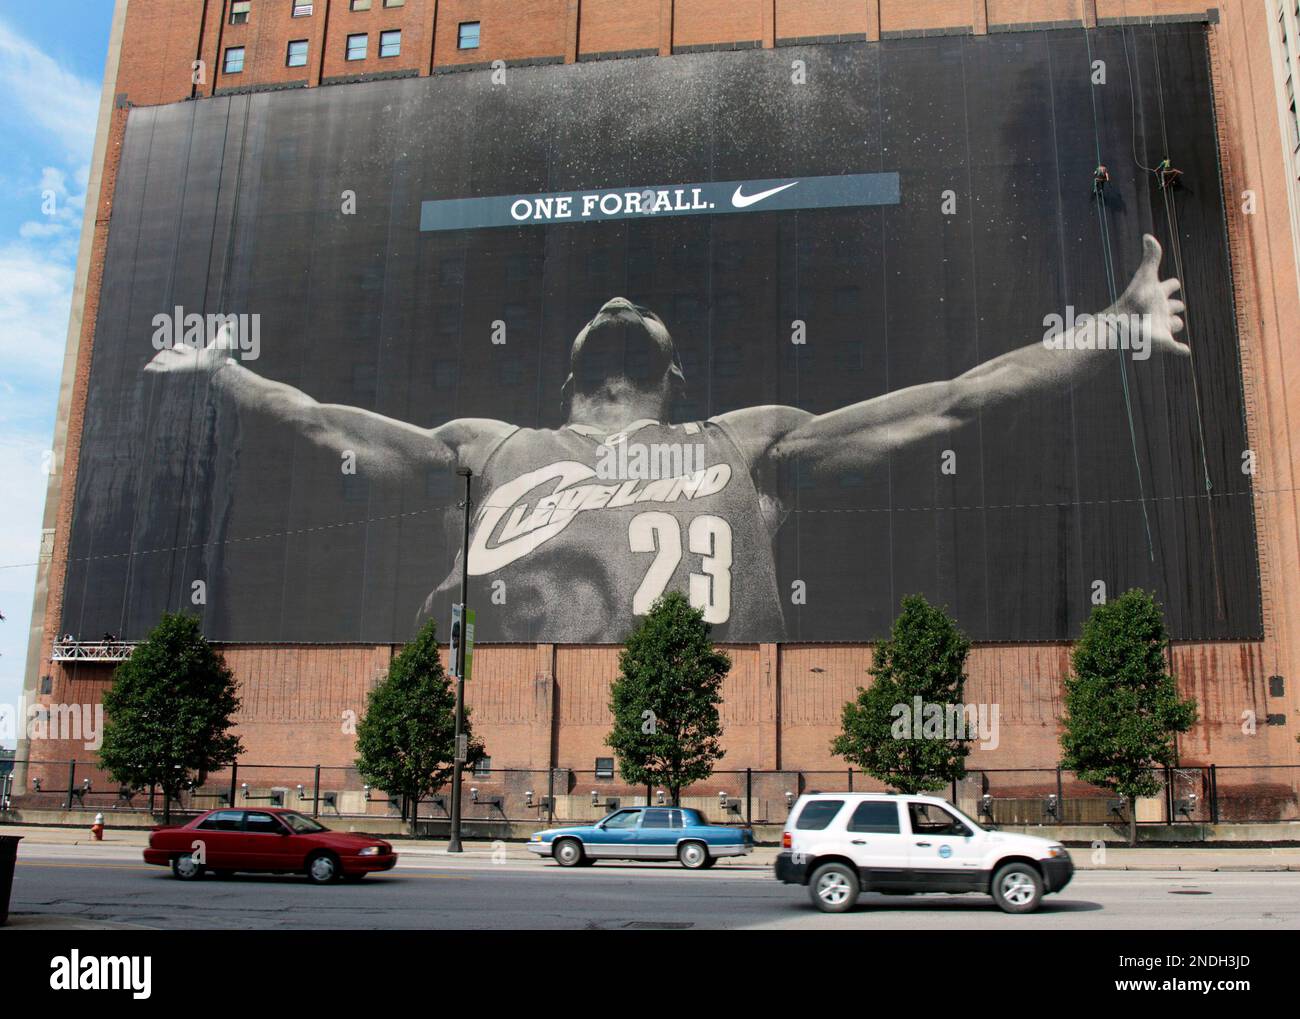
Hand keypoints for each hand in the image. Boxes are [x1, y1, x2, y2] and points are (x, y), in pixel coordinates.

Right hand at [144, 324, 238, 376]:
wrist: (216, 363)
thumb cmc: (221, 353)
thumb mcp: (224, 338)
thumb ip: (227, 329)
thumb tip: (233, 321)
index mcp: (196, 354)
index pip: (185, 350)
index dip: (181, 348)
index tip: (178, 347)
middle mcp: (188, 360)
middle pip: (174, 356)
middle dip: (168, 355)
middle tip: (161, 354)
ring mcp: (181, 365)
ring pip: (167, 362)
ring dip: (160, 361)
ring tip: (151, 363)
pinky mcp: (175, 369)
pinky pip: (161, 369)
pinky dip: (153, 369)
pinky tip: (146, 369)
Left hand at [1116, 234, 1189, 356]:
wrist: (1124, 325)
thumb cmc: (1134, 299)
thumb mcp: (1145, 276)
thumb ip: (1150, 256)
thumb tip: (1147, 235)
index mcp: (1158, 294)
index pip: (1169, 286)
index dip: (1171, 284)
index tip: (1173, 283)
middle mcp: (1161, 310)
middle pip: (1174, 306)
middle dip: (1176, 305)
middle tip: (1175, 305)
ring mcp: (1163, 326)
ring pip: (1175, 324)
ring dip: (1175, 323)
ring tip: (1172, 323)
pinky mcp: (1164, 342)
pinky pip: (1176, 347)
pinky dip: (1181, 350)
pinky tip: (1184, 351)